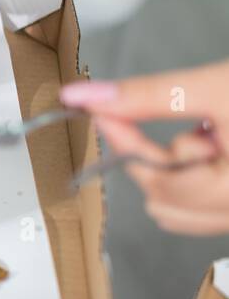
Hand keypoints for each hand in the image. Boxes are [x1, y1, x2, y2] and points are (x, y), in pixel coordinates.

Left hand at [61, 63, 228, 234]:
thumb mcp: (215, 87)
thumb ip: (149, 95)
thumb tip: (82, 96)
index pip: (155, 175)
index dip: (122, 139)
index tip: (98, 110)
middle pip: (161, 197)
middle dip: (155, 156)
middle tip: (164, 119)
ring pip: (177, 209)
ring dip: (175, 171)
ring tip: (206, 132)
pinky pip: (202, 211)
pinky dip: (193, 180)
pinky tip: (213, 147)